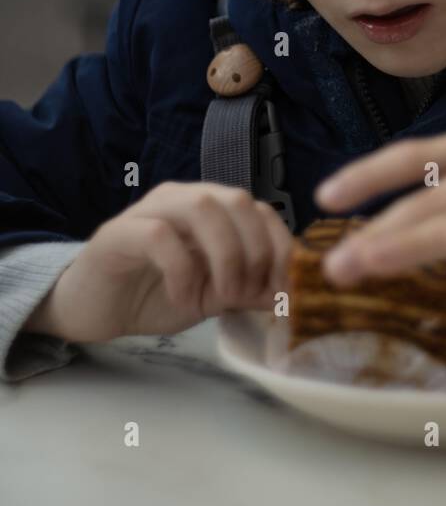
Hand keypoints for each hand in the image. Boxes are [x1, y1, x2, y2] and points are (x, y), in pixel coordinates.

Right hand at [31, 182, 293, 342]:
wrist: (96, 307)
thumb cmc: (155, 294)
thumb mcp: (212, 296)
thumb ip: (248, 291)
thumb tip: (289, 295)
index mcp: (214, 208)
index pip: (261, 210)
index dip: (280, 247)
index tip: (284, 289)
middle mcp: (186, 198)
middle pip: (238, 201)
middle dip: (256, 249)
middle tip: (251, 293)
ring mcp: (151, 209)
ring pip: (203, 207)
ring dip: (225, 254)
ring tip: (221, 295)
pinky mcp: (120, 231)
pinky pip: (160, 235)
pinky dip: (181, 269)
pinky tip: (181, 297)